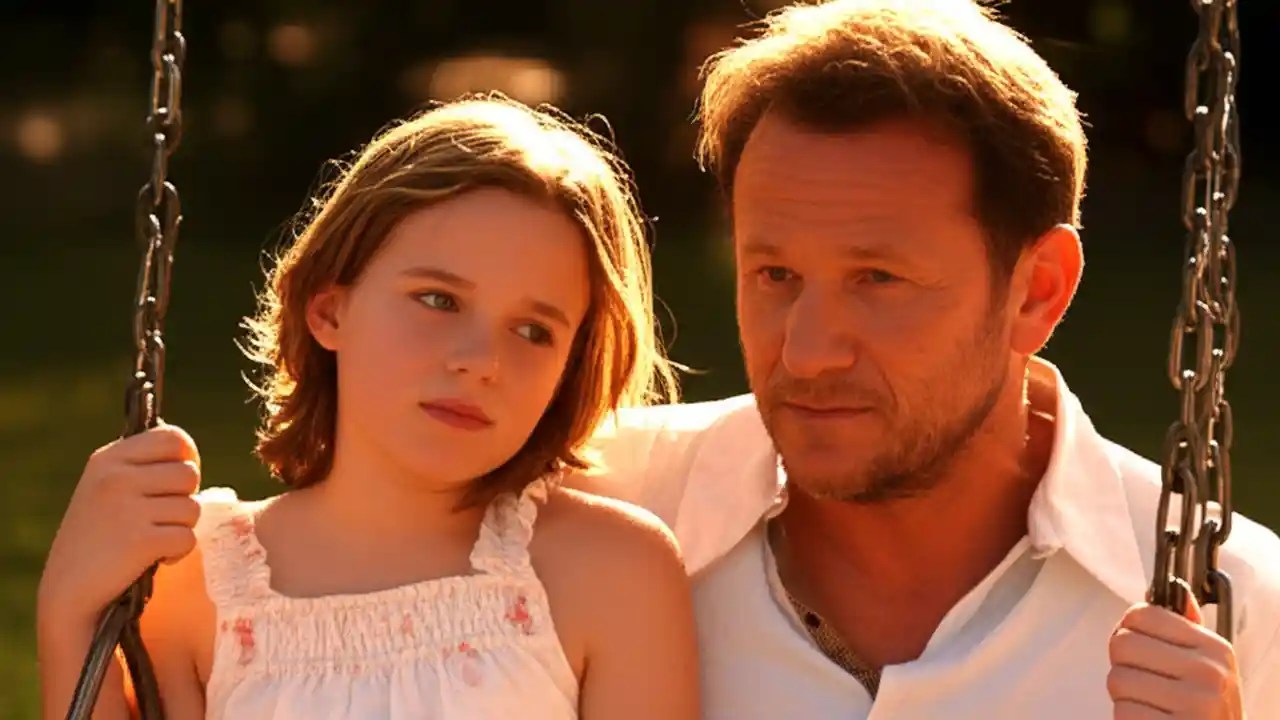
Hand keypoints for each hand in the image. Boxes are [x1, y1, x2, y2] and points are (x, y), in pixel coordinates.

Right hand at [37, 425, 201, 630]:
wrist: (68, 591)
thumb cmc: (98, 538)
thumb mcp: (108, 488)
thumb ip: (142, 467)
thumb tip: (190, 454)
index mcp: (108, 458)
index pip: (174, 438)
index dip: (187, 458)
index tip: (176, 482)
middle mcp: (116, 477)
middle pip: (189, 473)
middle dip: (184, 498)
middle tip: (160, 518)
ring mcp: (127, 508)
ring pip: (192, 507)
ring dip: (181, 527)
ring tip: (153, 539)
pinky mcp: (140, 540)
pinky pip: (187, 538)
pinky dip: (178, 552)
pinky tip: (155, 558)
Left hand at [1108, 590, 1242, 718]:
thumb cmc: (1207, 709)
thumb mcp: (1210, 666)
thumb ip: (1187, 629)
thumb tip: (1173, 589)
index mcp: (1215, 648)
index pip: (1141, 614)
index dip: (1127, 630)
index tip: (1138, 648)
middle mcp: (1209, 673)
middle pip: (1122, 643)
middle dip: (1122, 665)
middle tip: (1142, 682)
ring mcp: (1194, 705)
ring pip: (1117, 679)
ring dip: (1125, 697)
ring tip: (1151, 706)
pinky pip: (1122, 712)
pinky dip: (1128, 719)